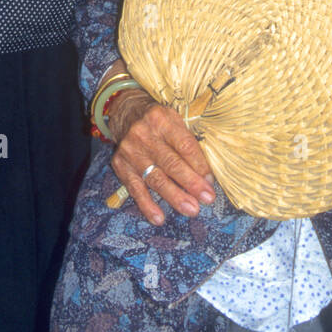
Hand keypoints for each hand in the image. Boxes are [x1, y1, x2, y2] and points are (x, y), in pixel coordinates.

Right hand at [108, 89, 216, 225]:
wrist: (126, 112)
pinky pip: (135, 188)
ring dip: (174, 196)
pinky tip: (159, 218)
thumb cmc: (158, 121)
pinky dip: (146, 205)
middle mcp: (144, 135)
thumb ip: (188, 142)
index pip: (184, 145)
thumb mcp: (174, 119)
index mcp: (162, 120)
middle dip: (191, 183)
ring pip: (155, 178)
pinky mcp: (120, 165)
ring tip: (191, 210)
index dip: (199, 165)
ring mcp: (130, 151)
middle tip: (207, 199)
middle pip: (171, 163)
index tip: (210, 182)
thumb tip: (206, 174)